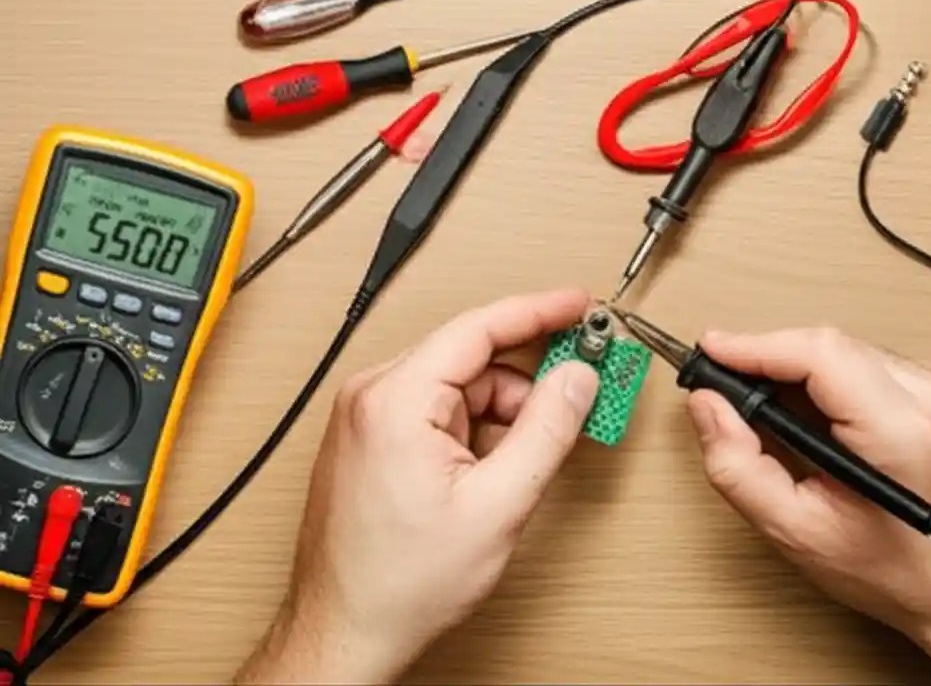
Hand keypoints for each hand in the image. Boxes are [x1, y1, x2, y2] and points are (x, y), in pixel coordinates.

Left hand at [235, 290, 599, 684]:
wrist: (346, 631)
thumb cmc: (400, 584)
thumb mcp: (498, 505)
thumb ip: (546, 432)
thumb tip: (576, 380)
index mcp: (395, 400)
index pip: (478, 328)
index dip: (539, 311)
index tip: (580, 305)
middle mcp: (372, 397)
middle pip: (472, 360)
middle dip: (528, 383)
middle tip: (577, 394)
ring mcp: (367, 418)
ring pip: (459, 389)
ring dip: (502, 415)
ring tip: (520, 464)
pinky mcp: (370, 439)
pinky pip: (438, 412)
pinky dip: (475, 431)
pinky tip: (491, 471)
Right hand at [686, 328, 930, 684]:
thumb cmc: (895, 575)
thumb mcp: (798, 533)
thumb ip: (739, 467)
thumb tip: (707, 407)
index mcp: (903, 434)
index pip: (820, 354)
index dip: (757, 345)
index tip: (710, 352)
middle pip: (832, 345)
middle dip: (770, 358)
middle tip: (725, 387)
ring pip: (850, 351)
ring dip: (801, 370)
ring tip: (765, 408)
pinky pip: (872, 365)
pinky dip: (832, 381)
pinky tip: (814, 417)